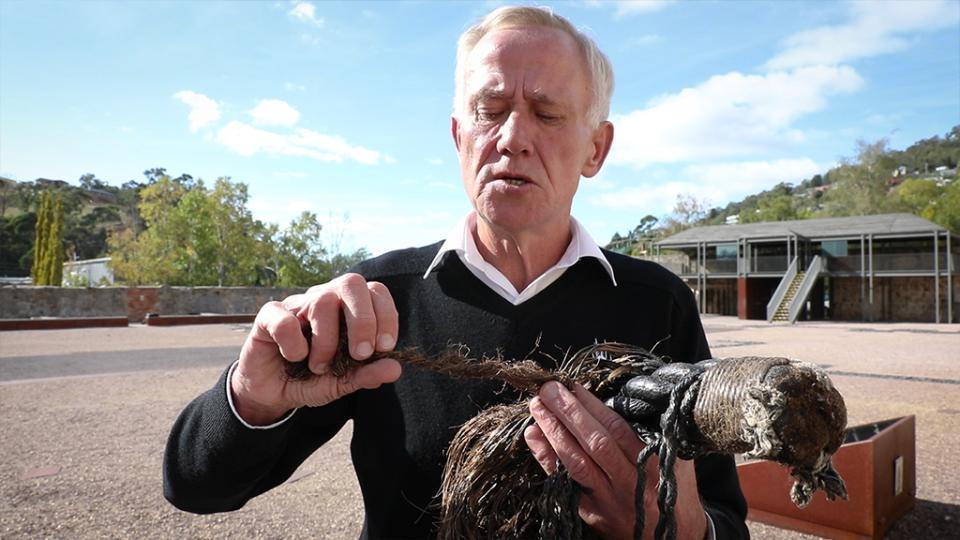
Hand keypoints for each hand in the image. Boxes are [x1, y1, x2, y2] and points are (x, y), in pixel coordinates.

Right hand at [230, 273, 401, 424]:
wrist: (272, 393)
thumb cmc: (311, 378)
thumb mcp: (342, 382)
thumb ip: (367, 374)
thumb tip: (395, 369)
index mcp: (348, 308)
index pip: (375, 291)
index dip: (386, 315)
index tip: (384, 347)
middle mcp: (325, 298)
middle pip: (351, 283)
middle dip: (363, 320)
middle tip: (360, 354)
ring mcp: (297, 305)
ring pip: (321, 301)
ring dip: (327, 341)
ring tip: (321, 367)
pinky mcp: (268, 317)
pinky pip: (284, 320)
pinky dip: (294, 344)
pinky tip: (294, 357)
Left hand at [524, 382, 706, 538]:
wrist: (675, 538)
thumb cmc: (674, 491)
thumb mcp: (675, 458)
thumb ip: (652, 431)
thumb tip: (621, 397)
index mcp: (652, 464)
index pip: (617, 429)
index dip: (593, 406)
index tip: (574, 386)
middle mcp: (628, 482)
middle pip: (594, 443)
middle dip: (569, 413)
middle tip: (548, 389)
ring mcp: (607, 499)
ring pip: (576, 463)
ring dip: (553, 432)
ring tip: (537, 407)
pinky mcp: (590, 513)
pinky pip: (564, 483)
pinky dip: (546, 458)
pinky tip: (533, 437)